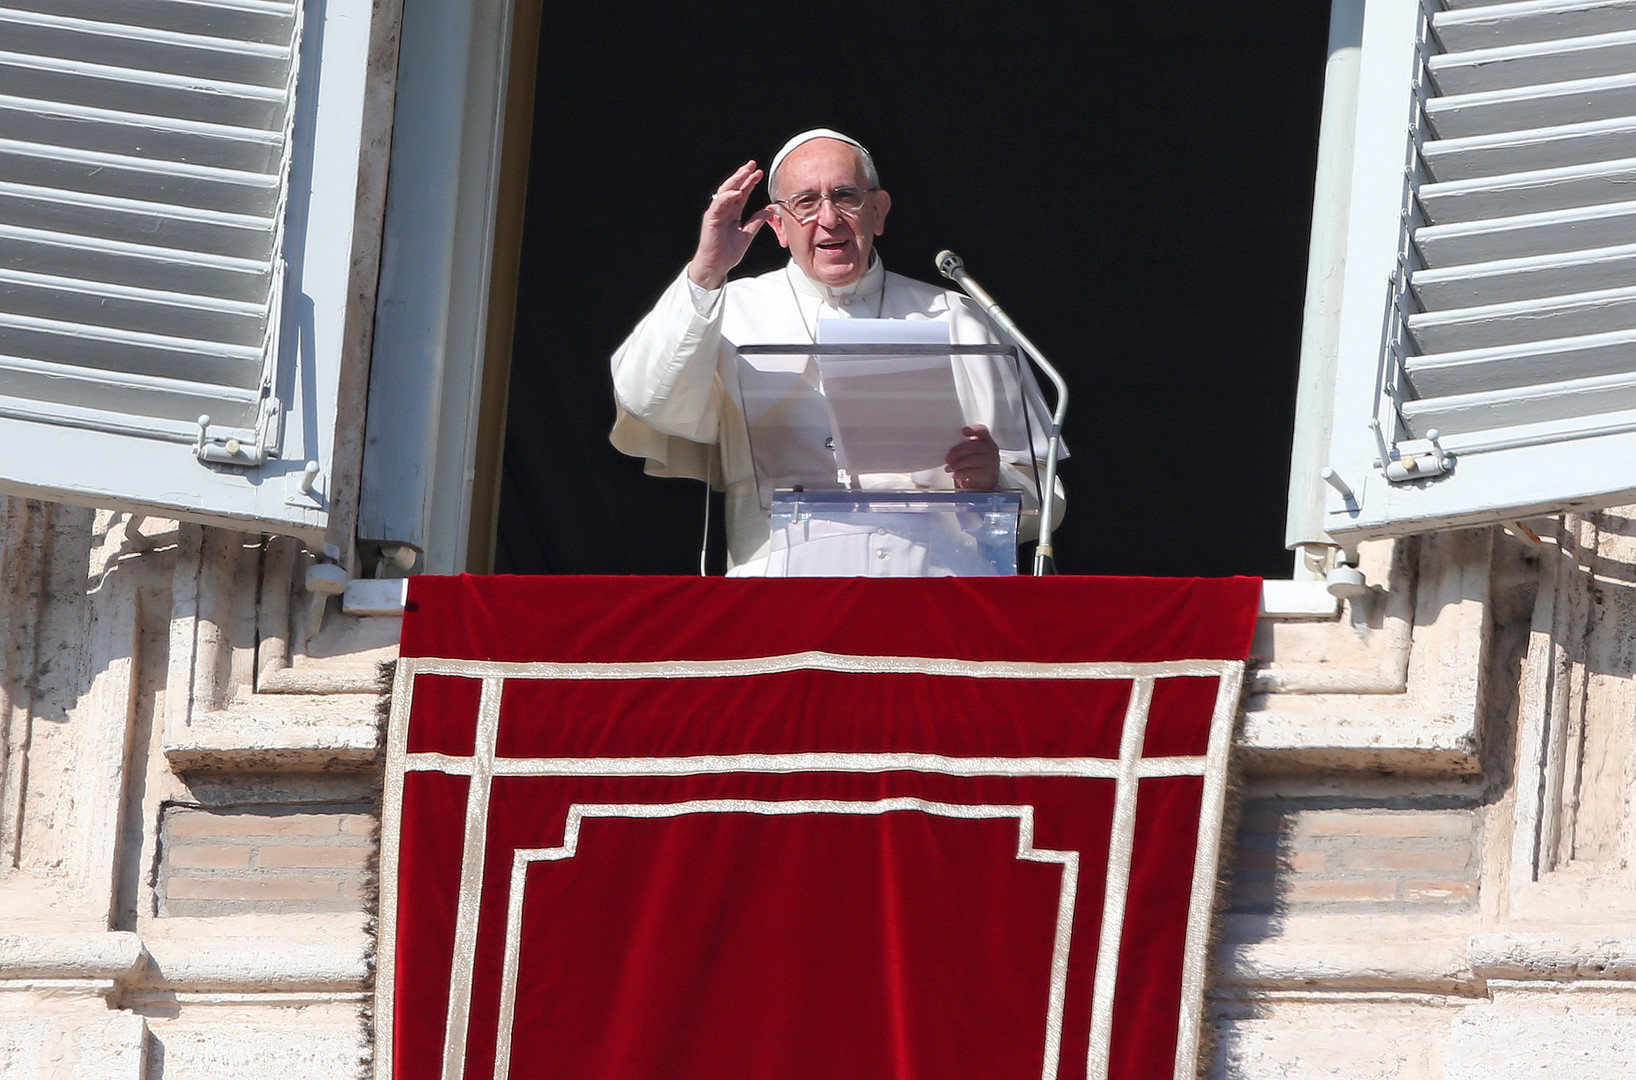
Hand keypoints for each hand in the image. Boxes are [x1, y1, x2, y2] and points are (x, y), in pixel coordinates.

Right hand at [687, 161, 774, 289]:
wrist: (716, 266)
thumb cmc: (727, 253)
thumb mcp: (747, 234)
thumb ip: (757, 221)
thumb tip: (769, 210)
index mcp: (733, 212)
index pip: (742, 193)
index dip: (750, 182)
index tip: (760, 173)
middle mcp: (724, 210)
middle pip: (734, 188)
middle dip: (743, 175)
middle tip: (753, 165)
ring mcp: (717, 213)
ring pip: (725, 191)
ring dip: (736, 180)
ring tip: (746, 172)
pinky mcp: (711, 219)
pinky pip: (719, 204)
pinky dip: (728, 196)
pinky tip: (737, 191)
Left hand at [945, 425, 999, 490]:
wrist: (987, 480)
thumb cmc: (976, 463)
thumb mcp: (973, 451)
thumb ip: (965, 445)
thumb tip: (947, 446)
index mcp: (986, 440)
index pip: (982, 431)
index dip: (973, 430)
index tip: (963, 431)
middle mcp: (991, 449)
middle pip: (970, 446)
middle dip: (956, 452)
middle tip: (948, 459)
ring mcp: (991, 462)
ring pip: (969, 460)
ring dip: (955, 464)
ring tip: (949, 468)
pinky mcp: (987, 474)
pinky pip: (969, 472)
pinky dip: (959, 473)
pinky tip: (956, 474)